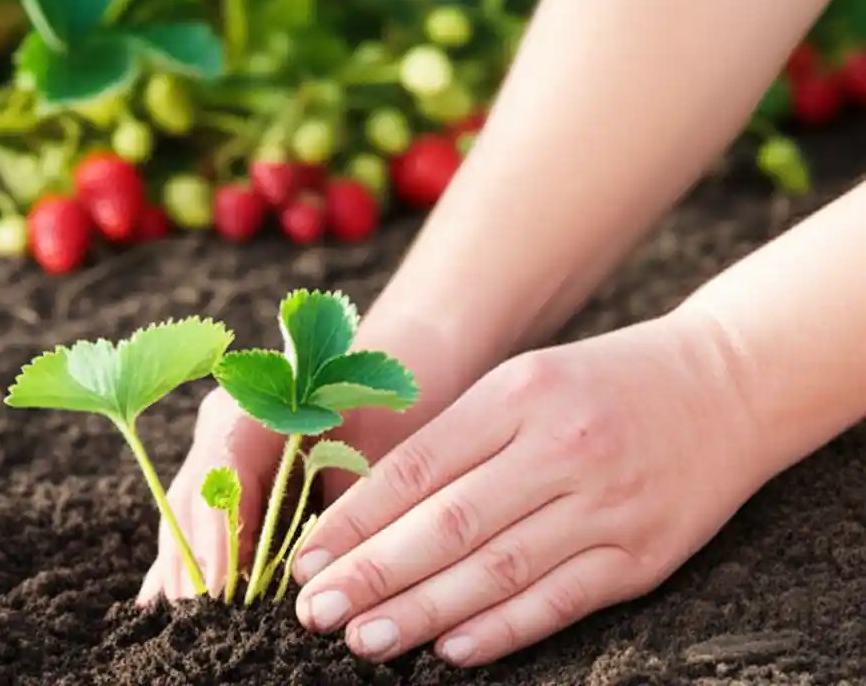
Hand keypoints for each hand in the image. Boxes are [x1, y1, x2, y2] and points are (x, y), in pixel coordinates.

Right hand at [139, 304, 489, 603]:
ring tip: (178, 621)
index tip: (221, 588)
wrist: (403, 368)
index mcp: (259, 403)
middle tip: (193, 620)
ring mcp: (219, 445)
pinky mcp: (226, 472)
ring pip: (187, 512)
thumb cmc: (393, 408)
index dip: (217, 535)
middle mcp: (226, 421)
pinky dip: (192, 559)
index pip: (221, 473)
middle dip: (192, 563)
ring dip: (188, 567)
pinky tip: (166, 601)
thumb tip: (311, 576)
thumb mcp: (375, 455)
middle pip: (192, 498)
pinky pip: (199, 519)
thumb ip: (339, 509)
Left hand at [289, 313, 765, 665]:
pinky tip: (451, 648)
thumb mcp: (523, 382)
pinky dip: (503, 629)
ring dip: (423, 611)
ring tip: (364, 639)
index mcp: (518, 396)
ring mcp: (606, 505)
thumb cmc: (600, 383)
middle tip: (314, 611)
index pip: (417, 468)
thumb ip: (454, 439)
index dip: (355, 520)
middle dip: (372, 574)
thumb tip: (369, 511)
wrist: (728, 383)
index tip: (304, 559)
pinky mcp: (641, 555)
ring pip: (498, 571)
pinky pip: (561, 601)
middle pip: (448, 525)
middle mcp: (560, 449)